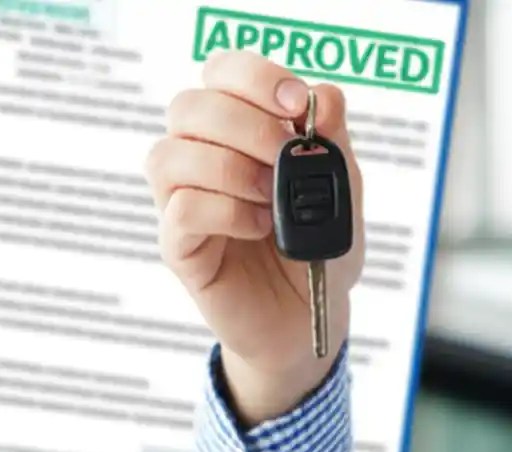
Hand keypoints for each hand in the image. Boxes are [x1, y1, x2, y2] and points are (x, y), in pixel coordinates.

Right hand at [145, 51, 365, 423]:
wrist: (312, 317)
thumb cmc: (319, 248)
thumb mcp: (342, 191)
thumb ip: (332, 142)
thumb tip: (322, 95)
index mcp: (238, 131)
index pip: (220, 74)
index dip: (252, 77)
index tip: (294, 104)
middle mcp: (202, 159)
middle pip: (188, 106)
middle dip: (244, 122)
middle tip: (285, 154)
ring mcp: (184, 203)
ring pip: (168, 155)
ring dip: (229, 167)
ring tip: (271, 197)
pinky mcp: (181, 248)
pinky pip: (180, 211)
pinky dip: (226, 211)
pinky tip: (260, 226)